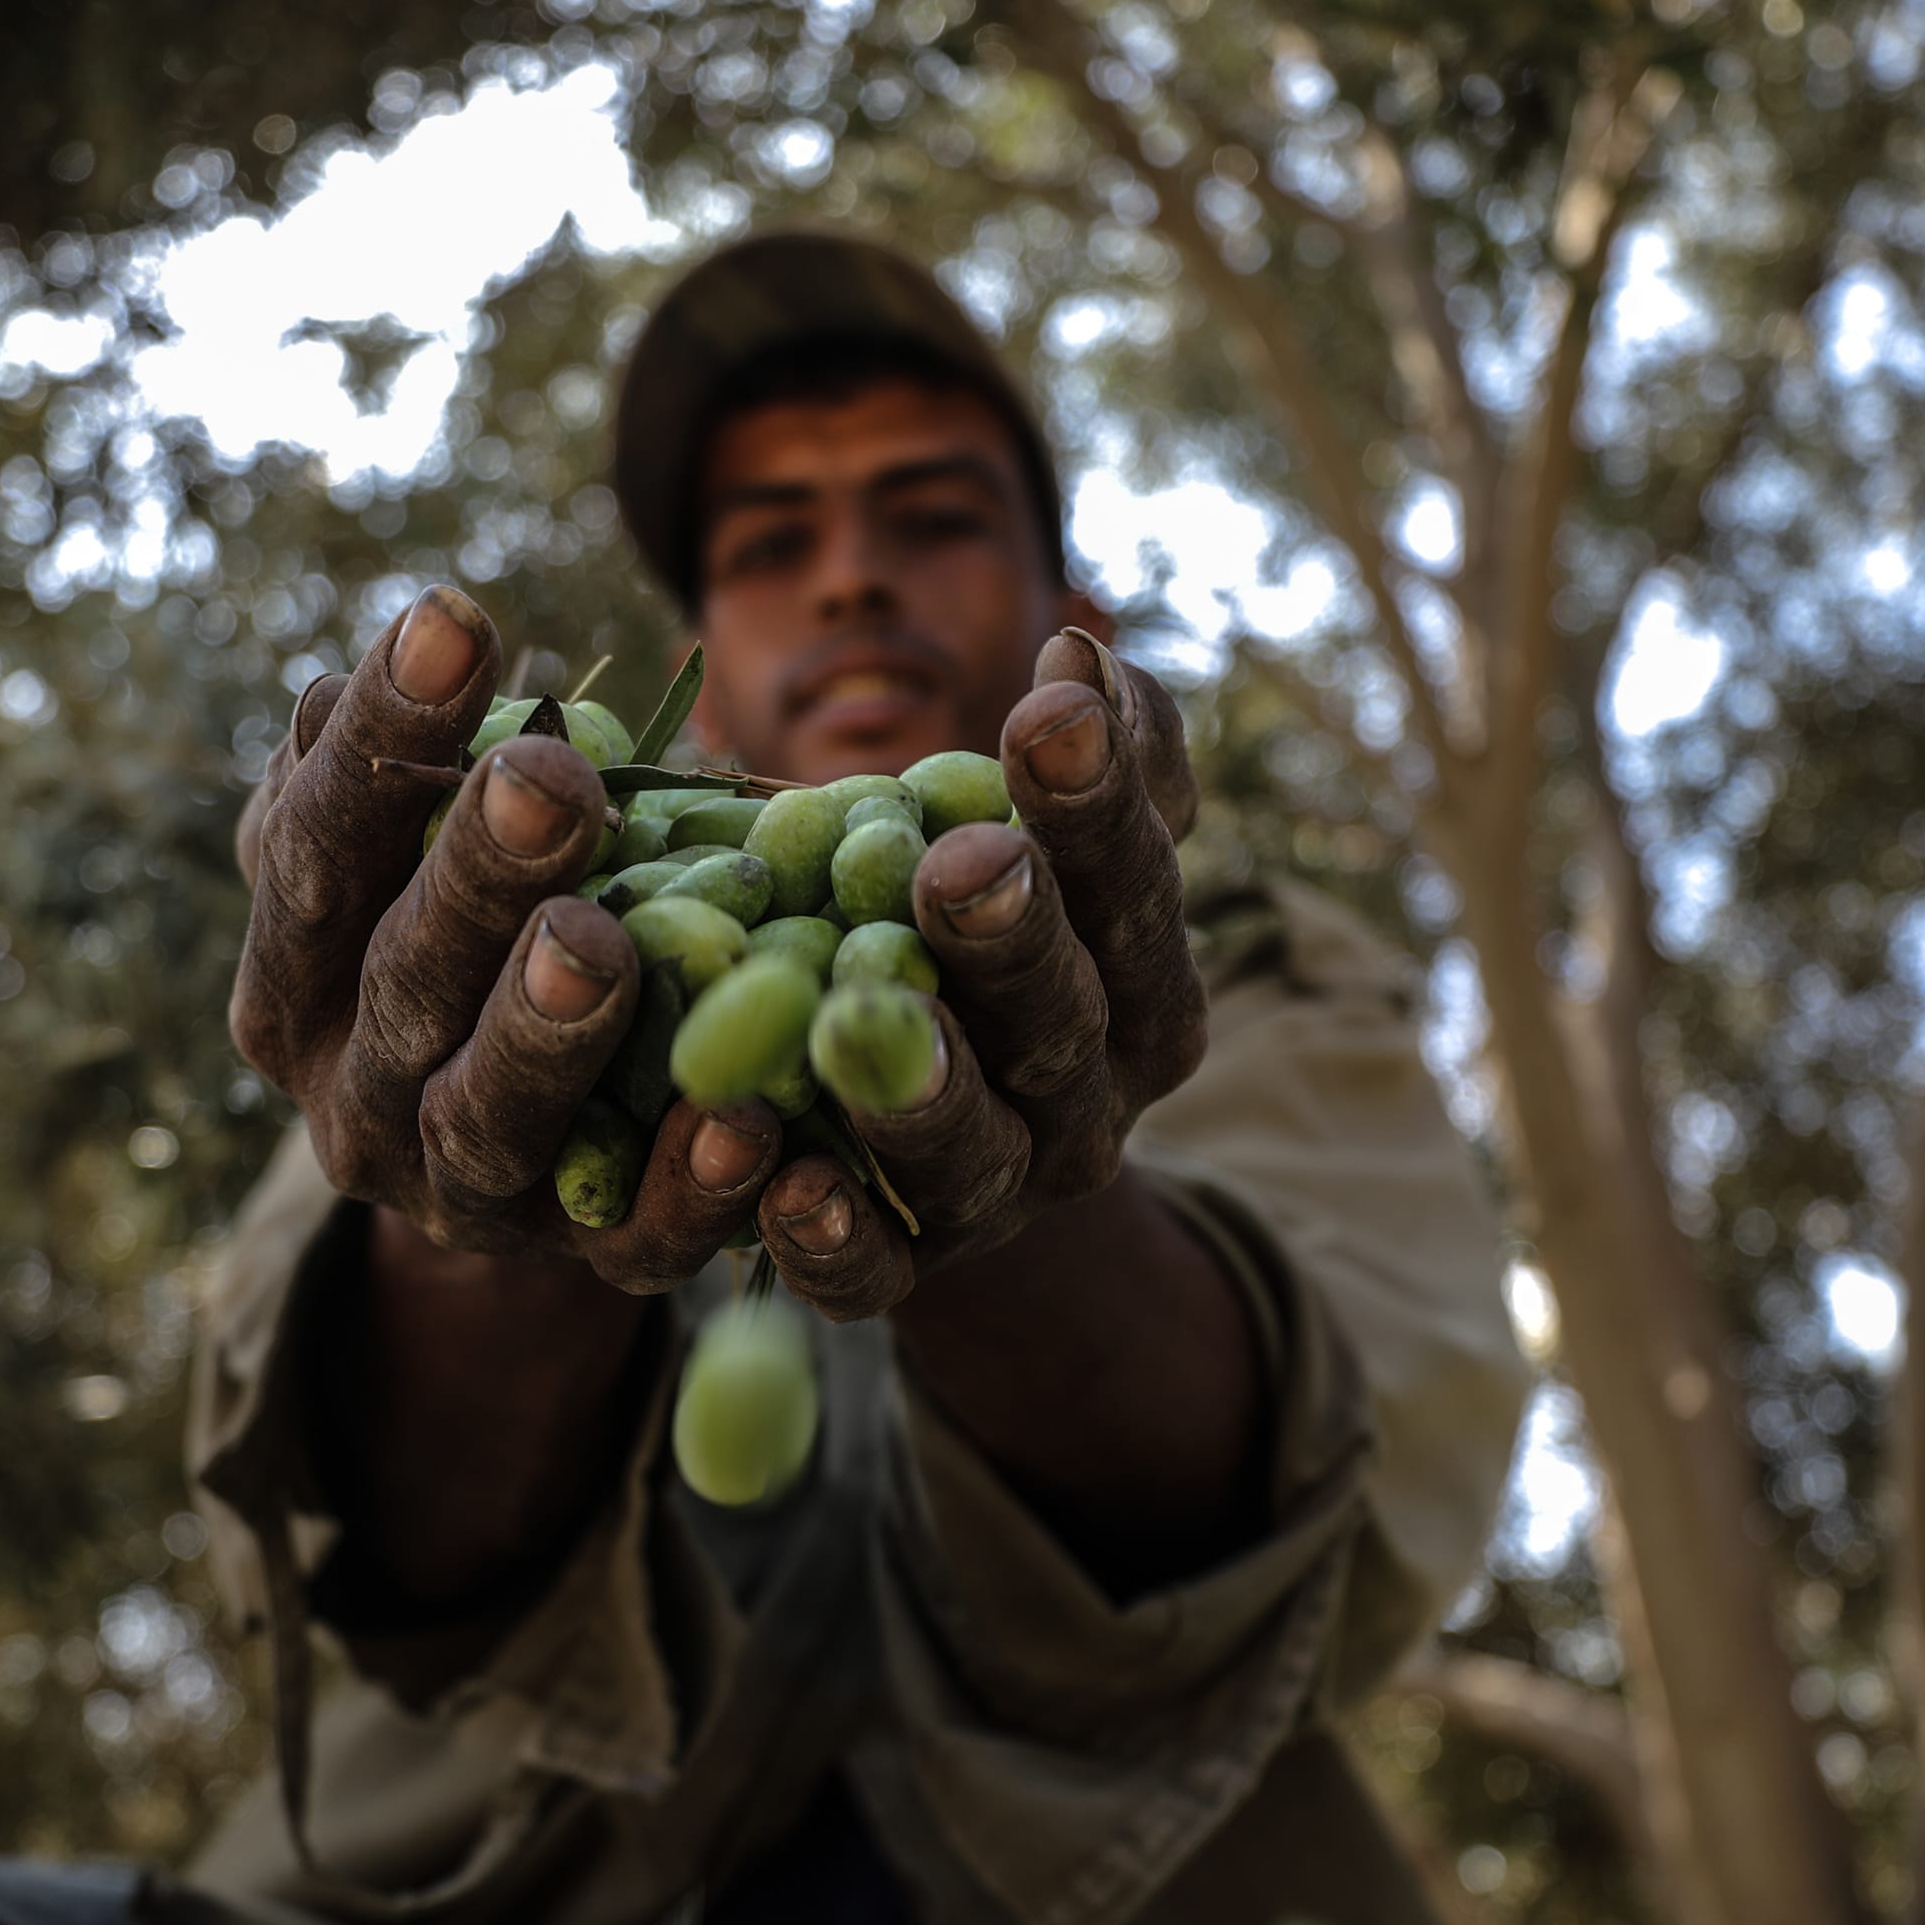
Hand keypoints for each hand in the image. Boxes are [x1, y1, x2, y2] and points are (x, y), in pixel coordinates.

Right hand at [230, 584, 789, 1290]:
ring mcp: (455, 1193)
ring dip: (543, 1032)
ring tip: (600, 945)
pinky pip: (632, 1242)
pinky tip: (751, 1125)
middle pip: (403, 981)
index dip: (383, 740)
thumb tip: (398, 654)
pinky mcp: (576, 1265)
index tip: (458, 618)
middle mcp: (348, 1095)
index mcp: (293, 977)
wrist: (509, 1166)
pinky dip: (687, 1188)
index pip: (318, 845)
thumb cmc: (463, 949)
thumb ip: (394, 774)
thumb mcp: (405, 862)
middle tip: (549, 781)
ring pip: (486, 1119)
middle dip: (475, 877)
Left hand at [753, 630, 1208, 1320]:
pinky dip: (831, 1237)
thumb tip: (1084, 651)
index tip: (1047, 704)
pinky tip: (780, 1186)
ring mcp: (998, 1196)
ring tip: (860, 1021)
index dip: (1097, 804)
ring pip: (968, 1151)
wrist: (956, 1140)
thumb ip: (1096, 749)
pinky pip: (869, 1273)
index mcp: (1144, 984)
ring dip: (918, 1087)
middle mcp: (1089, 1101)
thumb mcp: (1055, 839)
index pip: (1133, 885)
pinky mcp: (901, 1273)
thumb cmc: (997, 935)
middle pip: (1061, 1021)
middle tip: (961, 862)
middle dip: (1012, 939)